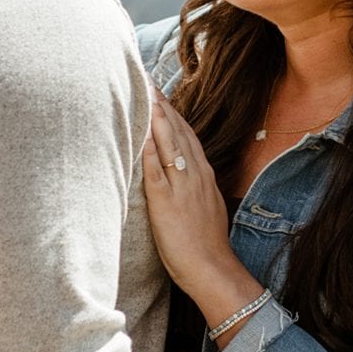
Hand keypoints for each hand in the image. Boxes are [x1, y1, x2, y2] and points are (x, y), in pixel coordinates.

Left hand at [142, 92, 242, 308]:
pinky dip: (148, 146)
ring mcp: (182, 186)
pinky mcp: (166, 201)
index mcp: (203, 176)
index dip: (174, 114)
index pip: (188, 137)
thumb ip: (194, 191)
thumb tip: (183, 182)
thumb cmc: (205, 247)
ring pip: (169, 143)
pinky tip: (139, 130)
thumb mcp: (205, 209)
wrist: (213, 270)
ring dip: (156, 116)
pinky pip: (155, 168)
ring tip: (144, 92)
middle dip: (163, 105)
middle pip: (179, 132)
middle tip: (149, 81)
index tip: (161, 95)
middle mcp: (195, 175)